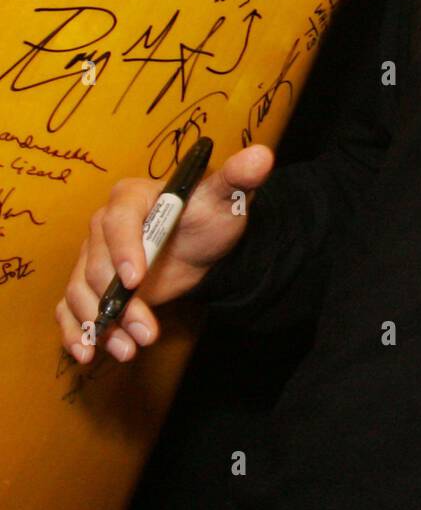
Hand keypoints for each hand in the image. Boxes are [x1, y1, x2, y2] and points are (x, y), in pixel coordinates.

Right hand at [55, 143, 274, 364]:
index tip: (136, 280)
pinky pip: (70, 308)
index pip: (118, 222)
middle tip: (145, 332)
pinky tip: (88, 353)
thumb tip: (260, 157)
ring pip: (82, 291)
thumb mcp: (226, 197)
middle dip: (119, 302)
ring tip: (129, 348)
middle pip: (98, 265)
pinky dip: (75, 331)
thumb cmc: (210, 215)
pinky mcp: (91, 285)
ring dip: (100, 324)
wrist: (203, 243)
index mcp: (130, 197)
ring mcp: (93, 257)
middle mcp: (102, 225)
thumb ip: (238, 177)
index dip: (123, 250)